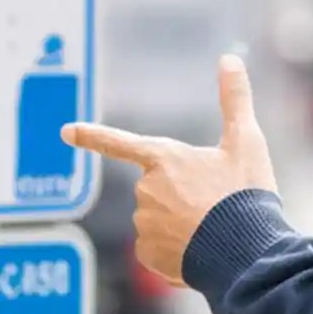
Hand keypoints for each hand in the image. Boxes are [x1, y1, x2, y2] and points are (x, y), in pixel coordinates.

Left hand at [60, 54, 278, 287]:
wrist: (246, 252)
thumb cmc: (245, 194)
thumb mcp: (246, 142)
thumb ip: (235, 98)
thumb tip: (230, 58)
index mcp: (164, 158)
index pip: (120, 143)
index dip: (93, 136)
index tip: (66, 131)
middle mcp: (146, 190)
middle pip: (158, 188)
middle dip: (182, 195)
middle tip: (216, 203)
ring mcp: (144, 224)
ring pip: (159, 219)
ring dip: (181, 223)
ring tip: (213, 230)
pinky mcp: (147, 255)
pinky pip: (158, 248)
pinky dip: (177, 249)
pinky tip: (201, 251)